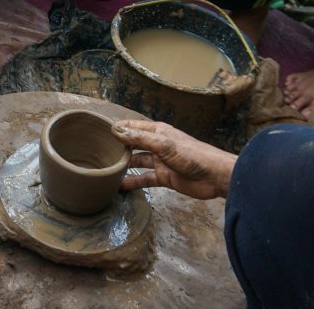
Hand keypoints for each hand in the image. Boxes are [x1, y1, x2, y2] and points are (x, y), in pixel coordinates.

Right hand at [111, 119, 236, 200]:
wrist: (214, 176)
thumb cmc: (191, 155)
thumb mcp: (163, 144)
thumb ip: (139, 139)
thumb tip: (116, 131)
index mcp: (158, 131)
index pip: (134, 127)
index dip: (119, 127)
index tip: (100, 130)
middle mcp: (157, 144)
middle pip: (134, 144)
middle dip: (119, 146)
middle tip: (99, 152)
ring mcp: (160, 162)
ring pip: (138, 162)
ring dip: (125, 165)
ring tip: (106, 169)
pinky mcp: (164, 178)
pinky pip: (144, 179)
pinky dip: (133, 182)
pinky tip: (120, 185)